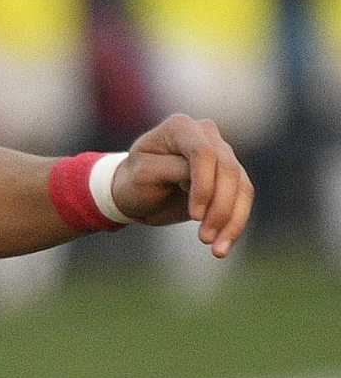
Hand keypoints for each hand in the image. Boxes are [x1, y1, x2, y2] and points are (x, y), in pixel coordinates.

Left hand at [114, 114, 255, 256]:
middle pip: (227, 171)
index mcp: (180, 127)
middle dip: (220, 208)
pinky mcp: (231, 176)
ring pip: (241, 187)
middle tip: (204, 239)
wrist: (135, 192)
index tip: (195, 216)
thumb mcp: (144, 175)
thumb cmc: (133, 180)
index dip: (204, 185)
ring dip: (231, 221)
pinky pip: (243, 199)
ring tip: (216, 250)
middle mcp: (206, 134)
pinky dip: (235, 224)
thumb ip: (174, 170)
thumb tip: (208, 179)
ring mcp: (222, 153)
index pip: (204, 154)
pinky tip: (223, 246)